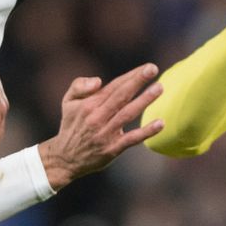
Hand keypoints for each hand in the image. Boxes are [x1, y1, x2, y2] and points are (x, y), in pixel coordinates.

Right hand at [37, 64, 163, 189]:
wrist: (65, 158)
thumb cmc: (71, 126)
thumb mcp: (68, 102)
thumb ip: (79, 85)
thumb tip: (99, 81)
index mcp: (89, 104)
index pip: (114, 86)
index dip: (131, 76)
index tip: (148, 67)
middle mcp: (97, 117)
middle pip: (121, 96)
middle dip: (137, 81)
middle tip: (153, 68)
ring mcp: (105, 133)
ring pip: (127, 113)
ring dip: (144, 100)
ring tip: (158, 88)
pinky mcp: (112, 149)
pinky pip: (131, 139)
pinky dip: (146, 132)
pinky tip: (160, 123)